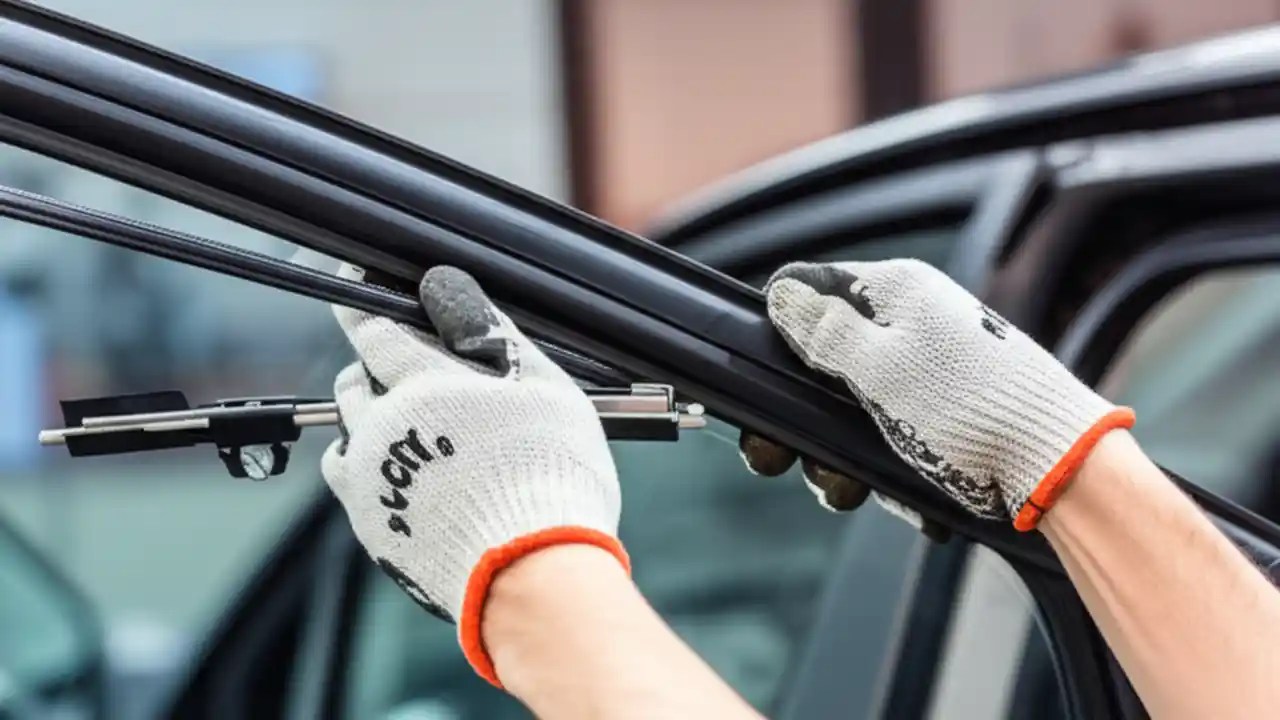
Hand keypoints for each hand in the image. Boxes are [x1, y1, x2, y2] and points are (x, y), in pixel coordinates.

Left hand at [322, 265, 624, 684]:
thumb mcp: (548, 392)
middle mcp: (384, 426)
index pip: (374, 327)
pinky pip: (352, 479)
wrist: (533, 575)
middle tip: (416, 377)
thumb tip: (463, 298)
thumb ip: (499, 340)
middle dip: (376, 368)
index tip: (349, 287)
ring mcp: (371, 480)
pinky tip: (413, 476)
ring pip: (349, 428)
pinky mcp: (371, 525)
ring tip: (420, 433)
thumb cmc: (553, 479)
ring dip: (371, 418)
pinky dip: (370, 466)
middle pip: (355, 378)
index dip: (359, 302)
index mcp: (426, 385)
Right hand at [746, 259, 1133, 529]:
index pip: (814, 290)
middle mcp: (912, 324)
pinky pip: (892, 437)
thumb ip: (823, 332)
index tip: (764, 378)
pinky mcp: (945, 414)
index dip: (781, 331)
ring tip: (853, 487)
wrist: (1056, 464)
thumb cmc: (969, 406)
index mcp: (897, 291)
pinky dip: (887, 467)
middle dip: (803, 417)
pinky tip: (901, 492)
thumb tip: (781, 292)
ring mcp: (929, 371)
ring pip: (853, 409)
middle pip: (825, 361)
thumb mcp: (880, 366)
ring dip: (840, 457)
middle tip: (787, 454)